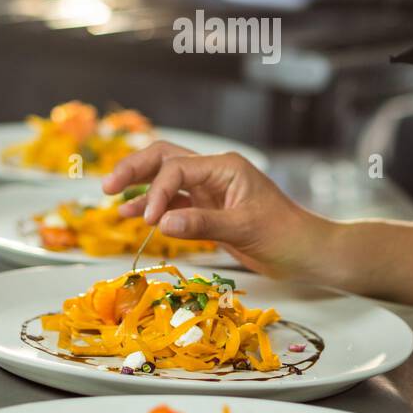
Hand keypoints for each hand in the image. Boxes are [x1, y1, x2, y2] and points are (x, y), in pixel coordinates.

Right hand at [102, 141, 329, 279]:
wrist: (306, 252)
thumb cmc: (284, 235)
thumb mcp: (243, 229)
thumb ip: (202, 225)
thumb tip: (160, 223)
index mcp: (225, 167)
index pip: (177, 168)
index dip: (156, 192)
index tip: (147, 220)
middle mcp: (214, 173)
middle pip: (165, 160)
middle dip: (135, 169)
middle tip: (106, 186)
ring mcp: (210, 191)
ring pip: (166, 180)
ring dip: (140, 187)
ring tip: (111, 199)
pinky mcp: (209, 210)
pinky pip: (174, 204)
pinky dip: (153, 208)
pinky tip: (131, 217)